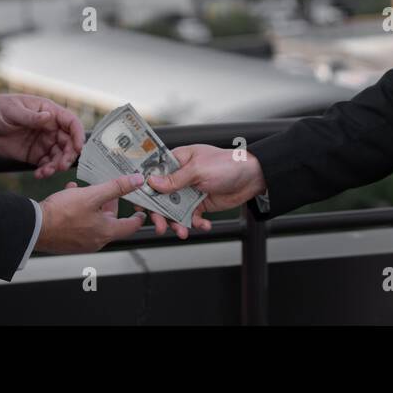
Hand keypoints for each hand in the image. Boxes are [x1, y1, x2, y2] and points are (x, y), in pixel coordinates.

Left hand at [0, 93, 84, 178]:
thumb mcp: (12, 110)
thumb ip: (30, 117)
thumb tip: (49, 117)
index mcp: (48, 111)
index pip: (70, 122)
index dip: (78, 135)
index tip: (78, 148)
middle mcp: (49, 127)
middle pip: (68, 142)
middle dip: (68, 155)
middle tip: (60, 166)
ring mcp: (42, 142)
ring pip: (59, 155)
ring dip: (56, 165)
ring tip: (46, 172)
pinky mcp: (34, 154)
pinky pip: (46, 164)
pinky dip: (46, 171)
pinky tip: (39, 174)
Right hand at [36, 174, 148, 253]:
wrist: (34, 226)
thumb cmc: (61, 214)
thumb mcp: (92, 195)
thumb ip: (116, 188)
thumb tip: (136, 181)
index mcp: (105, 232)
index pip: (129, 227)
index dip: (137, 218)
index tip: (141, 214)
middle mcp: (95, 241)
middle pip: (110, 222)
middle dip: (109, 205)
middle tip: (110, 193)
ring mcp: (80, 242)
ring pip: (93, 220)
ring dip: (91, 204)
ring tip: (84, 190)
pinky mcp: (68, 241)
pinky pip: (79, 224)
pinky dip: (79, 210)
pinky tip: (70, 195)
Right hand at [139, 144, 266, 238]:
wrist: (252, 177)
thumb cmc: (228, 164)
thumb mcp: (199, 170)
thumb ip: (175, 179)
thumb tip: (152, 183)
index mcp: (178, 160)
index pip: (153, 173)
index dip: (144, 188)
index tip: (139, 204)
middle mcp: (181, 176)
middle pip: (161, 196)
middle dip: (159, 213)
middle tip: (160, 226)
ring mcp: (189, 191)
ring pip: (174, 210)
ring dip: (176, 222)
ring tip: (182, 232)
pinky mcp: (200, 203)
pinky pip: (190, 216)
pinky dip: (195, 223)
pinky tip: (203, 225)